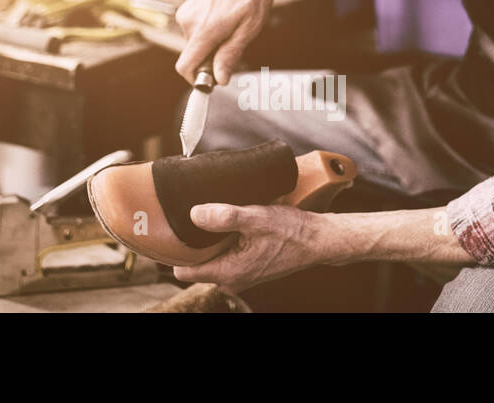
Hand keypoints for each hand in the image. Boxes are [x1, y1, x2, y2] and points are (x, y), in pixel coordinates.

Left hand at [173, 203, 345, 292]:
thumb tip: (195, 214)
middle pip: (195, 262)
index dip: (175, 249)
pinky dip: (225, 241)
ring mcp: (241, 275)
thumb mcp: (256, 218)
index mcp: (228, 272)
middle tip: (196, 214)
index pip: (183, 270)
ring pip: (211, 257)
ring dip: (211, 239)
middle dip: (194, 241)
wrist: (319, 240)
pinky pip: (225, 255)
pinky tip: (233, 223)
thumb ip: (224, 217)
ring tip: (217, 216)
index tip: (174, 228)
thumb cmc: (292, 231)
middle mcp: (232, 280)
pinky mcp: (249, 267)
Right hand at [174, 0, 277, 85]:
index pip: (185, 67)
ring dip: (213, 42)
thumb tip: (219, 79)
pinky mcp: (188, 6)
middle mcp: (188, 21)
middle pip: (194, 56)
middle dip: (212, 58)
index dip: (197, 80)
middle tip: (236, 42)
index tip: (212, 83)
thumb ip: (230, 54)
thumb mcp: (249, 27)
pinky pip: (196, 30)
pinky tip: (226, 16)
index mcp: (203, 29)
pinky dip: (210, 31)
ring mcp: (186, 12)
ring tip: (234, 23)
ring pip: (196, 43)